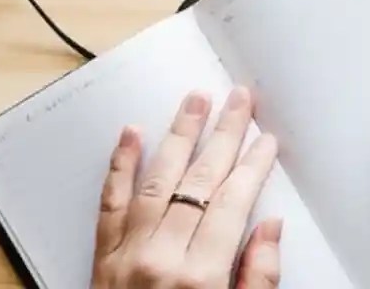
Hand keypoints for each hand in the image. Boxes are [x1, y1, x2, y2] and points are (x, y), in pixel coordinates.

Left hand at [91, 87, 282, 288]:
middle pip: (199, 181)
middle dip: (223, 134)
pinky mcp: (100, 260)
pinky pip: (109, 203)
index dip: (253, 166)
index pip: (233, 202)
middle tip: (238, 99)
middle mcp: (160, 259)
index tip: (266, 140)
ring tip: (195, 100)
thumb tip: (269, 229)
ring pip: (156, 179)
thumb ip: (258, 279)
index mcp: (199, 278)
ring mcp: (126, 256)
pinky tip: (131, 134)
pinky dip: (119, 164)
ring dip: (178, 134)